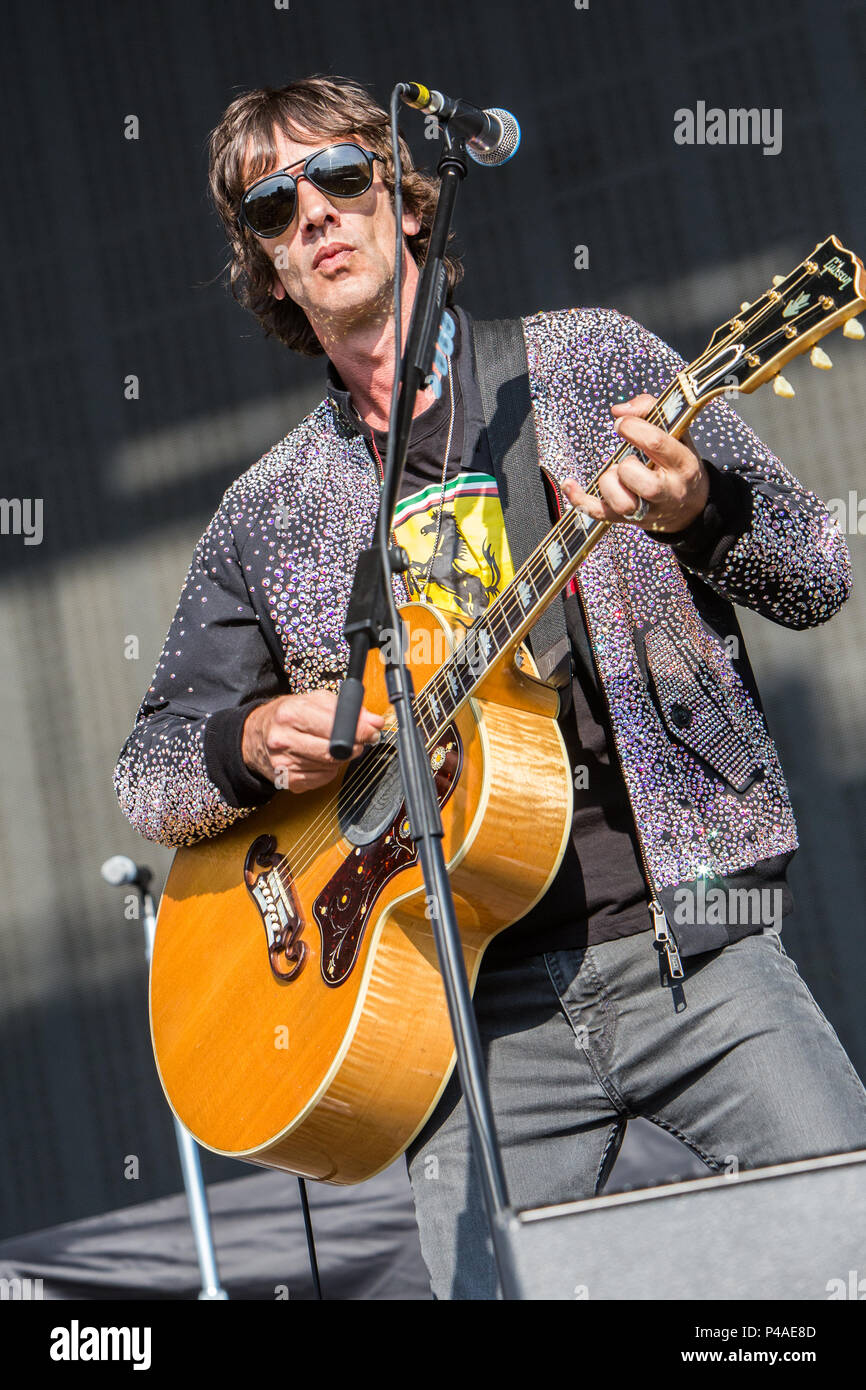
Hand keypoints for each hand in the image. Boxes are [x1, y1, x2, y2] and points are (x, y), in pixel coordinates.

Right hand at [242, 689, 384, 792]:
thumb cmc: (285, 717)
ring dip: (339, 758)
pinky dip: (328, 769)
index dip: (359, 730)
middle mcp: (283, 739)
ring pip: (330, 766)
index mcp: (290, 714)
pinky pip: (322, 779)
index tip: (370, 731)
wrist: (254, 736)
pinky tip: (318, 759)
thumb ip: (346, 709)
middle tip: (357, 740)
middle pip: (333, 751)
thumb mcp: (313, 701)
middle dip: (354, 746)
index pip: (334, 726)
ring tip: (330, 746)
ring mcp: (283, 763)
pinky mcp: (287, 781)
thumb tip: (374, 722)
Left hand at [562, 394, 708, 533]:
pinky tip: (570, 484)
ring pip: (620, 502)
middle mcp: (667, 491)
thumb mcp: (677, 433)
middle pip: (635, 476)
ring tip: (617, 475)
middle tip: (626, 459)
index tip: (622, 424)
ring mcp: (647, 510)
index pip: (655, 442)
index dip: (632, 428)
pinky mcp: (627, 521)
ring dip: (609, 484)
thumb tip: (619, 411)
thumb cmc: (677, 464)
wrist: (689, 507)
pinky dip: (580, 499)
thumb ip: (650, 409)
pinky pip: (598, 514)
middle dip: (624, 462)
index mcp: (682, 463)